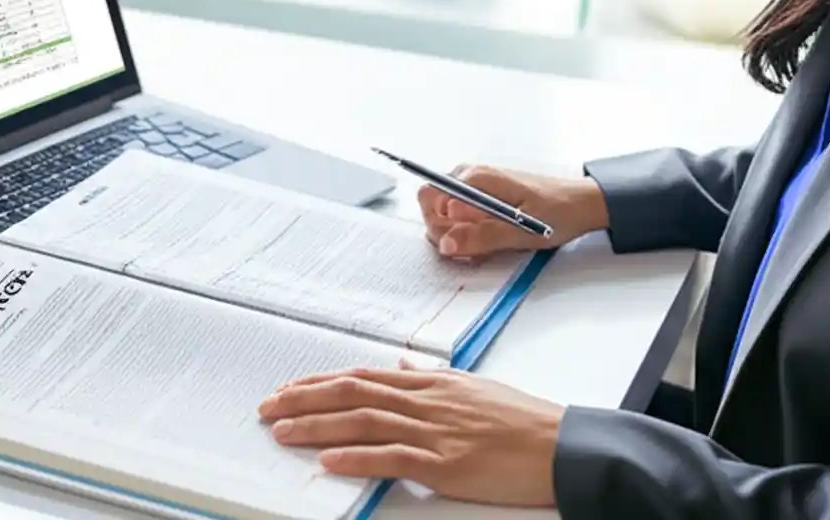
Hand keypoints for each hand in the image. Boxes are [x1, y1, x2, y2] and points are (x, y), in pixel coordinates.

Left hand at [258, 366, 564, 507]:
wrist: (562, 445)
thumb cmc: (522, 420)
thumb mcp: (473, 387)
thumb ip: (432, 378)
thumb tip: (403, 365)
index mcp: (432, 383)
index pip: (364, 377)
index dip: (322, 381)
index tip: (291, 387)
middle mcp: (427, 401)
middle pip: (353, 395)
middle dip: (305, 399)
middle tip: (268, 406)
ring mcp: (435, 431)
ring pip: (364, 423)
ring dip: (318, 426)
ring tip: (282, 430)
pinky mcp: (446, 463)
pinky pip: (393, 458)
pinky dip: (357, 458)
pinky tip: (329, 461)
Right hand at [419, 165, 609, 258]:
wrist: (582, 204)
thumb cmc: (558, 213)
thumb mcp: (520, 232)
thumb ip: (481, 237)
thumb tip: (447, 243)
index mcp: (477, 179)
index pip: (430, 197)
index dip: (438, 226)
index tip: (456, 243)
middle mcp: (471, 176)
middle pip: (432, 203)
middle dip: (445, 231)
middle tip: (472, 247)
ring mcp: (476, 185)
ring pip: (444, 210)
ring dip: (456, 232)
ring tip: (484, 244)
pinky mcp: (483, 195)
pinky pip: (460, 212)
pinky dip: (468, 229)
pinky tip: (488, 238)